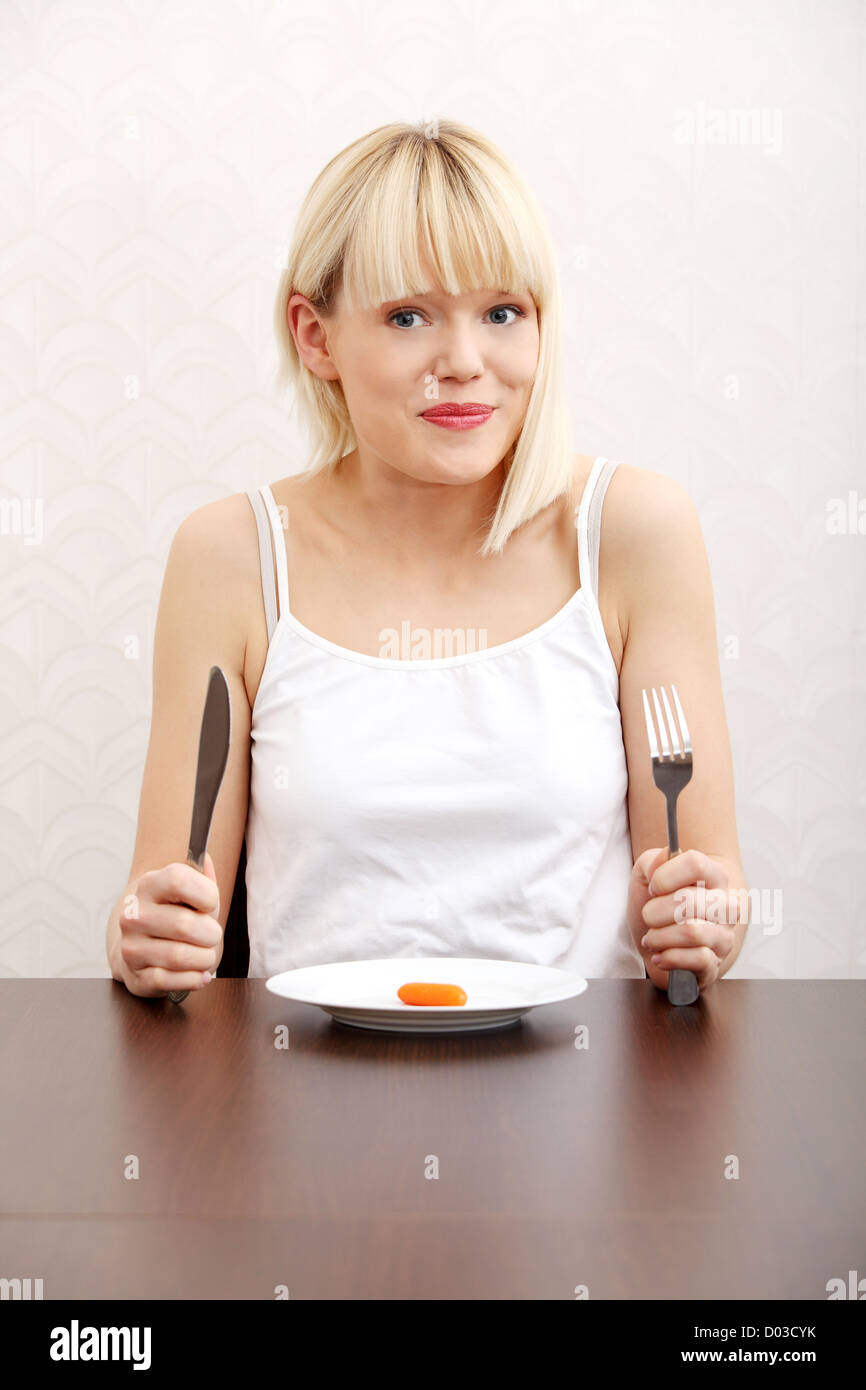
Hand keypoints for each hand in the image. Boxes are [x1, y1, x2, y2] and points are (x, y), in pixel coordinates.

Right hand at [115, 852, 222, 998]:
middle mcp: (134, 915)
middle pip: (184, 924)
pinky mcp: (136, 976)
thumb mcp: (191, 896)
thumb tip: (207, 860)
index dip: (206, 893)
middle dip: (211, 934)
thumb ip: (203, 880)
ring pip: (179, 956)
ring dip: (204, 958)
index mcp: (149, 886)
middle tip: (212, 936)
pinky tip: (199, 974)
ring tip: (205, 955)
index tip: (210, 904)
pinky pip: (169, 980)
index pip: (178, 880)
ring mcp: (131, 947)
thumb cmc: (175, 917)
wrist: (142, 948)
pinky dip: (193, 979)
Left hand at [627, 847, 739, 993]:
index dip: (664, 876)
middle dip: (654, 912)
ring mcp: (724, 937)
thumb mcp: (646, 876)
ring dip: (659, 937)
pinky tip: (660, 955)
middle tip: (648, 916)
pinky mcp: (716, 964)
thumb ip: (653, 860)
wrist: (656, 944)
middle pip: (688, 901)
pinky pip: (697, 959)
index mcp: (715, 876)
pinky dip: (669, 958)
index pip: (696, 864)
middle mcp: (727, 905)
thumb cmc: (656, 906)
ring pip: (691, 932)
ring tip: (652, 938)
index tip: (653, 888)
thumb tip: (666, 855)